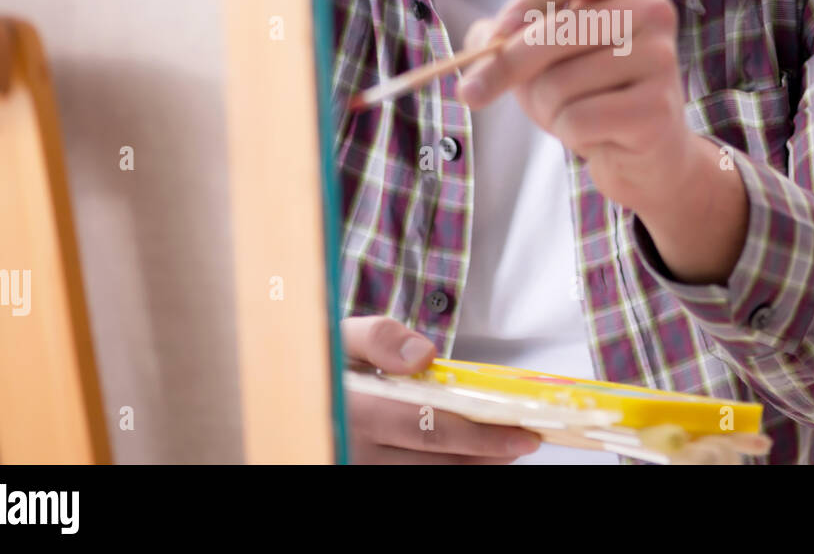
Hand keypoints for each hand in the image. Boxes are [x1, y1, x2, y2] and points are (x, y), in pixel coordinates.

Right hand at [342, 316, 542, 463]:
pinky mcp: (362, 475)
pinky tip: (468, 458)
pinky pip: (414, 479)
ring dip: (472, 465)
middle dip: (487, 453)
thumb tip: (424, 357)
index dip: (480, 435)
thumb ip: (379, 337)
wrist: (289, 397)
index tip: (520, 433)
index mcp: (353, 410)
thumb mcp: (341, 335)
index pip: (429, 429)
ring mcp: (358, 469)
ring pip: (428, 477)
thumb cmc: (322, 363)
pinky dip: (447, 468)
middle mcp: (354, 450)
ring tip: (502, 449)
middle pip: (437, 461)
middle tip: (524, 441)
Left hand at [456, 0, 692, 221]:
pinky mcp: (656, 108)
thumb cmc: (590, 93)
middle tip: (472, 94)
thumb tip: (477, 44)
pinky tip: (595, 134)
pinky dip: (569, 133)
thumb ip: (504, 41)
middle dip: (507, 69)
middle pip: (558, 29)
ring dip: (547, 109)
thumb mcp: (544, 57)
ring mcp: (660, 59)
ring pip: (560, 83)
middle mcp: (652, 12)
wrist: (644, 152)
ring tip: (573, 113)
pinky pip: (578, 119)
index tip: (499, 33)